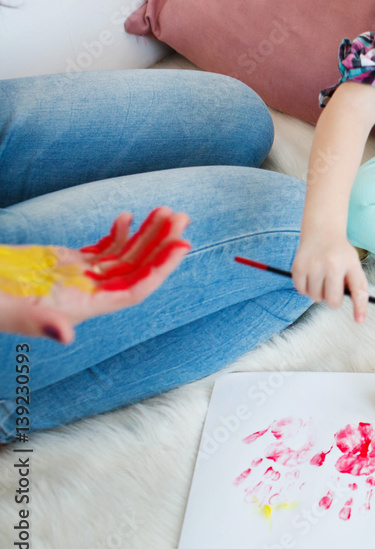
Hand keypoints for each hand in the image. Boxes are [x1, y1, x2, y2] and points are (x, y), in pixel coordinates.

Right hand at [0, 207, 190, 343]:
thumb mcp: (9, 312)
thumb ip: (39, 324)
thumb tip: (65, 336)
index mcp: (83, 307)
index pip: (134, 290)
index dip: (159, 269)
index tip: (181, 246)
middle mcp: (87, 294)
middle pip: (135, 269)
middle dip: (160, 245)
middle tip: (183, 218)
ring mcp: (78, 277)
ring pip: (123, 256)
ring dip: (146, 234)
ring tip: (167, 212)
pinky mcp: (66, 262)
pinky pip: (102, 249)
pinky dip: (117, 233)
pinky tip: (127, 218)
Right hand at [291, 232, 367, 322]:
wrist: (322, 232)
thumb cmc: (340, 254)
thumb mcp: (353, 265)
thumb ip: (357, 287)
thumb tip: (358, 316)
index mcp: (349, 265)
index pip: (358, 290)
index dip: (359, 308)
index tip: (359, 320)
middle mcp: (332, 264)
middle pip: (333, 301)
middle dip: (333, 299)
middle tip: (332, 288)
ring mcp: (313, 265)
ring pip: (315, 298)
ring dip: (318, 293)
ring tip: (321, 278)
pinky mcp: (298, 266)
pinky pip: (301, 291)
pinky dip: (306, 288)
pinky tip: (311, 276)